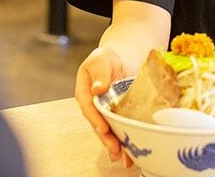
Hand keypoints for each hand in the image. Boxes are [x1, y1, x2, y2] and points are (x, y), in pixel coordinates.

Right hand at [74, 47, 132, 167]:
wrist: (121, 59)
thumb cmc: (106, 58)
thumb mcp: (100, 60)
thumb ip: (99, 73)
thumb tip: (97, 88)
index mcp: (84, 92)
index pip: (88, 107)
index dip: (95, 119)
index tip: (103, 127)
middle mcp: (94, 106)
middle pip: (98, 124)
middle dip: (106, 138)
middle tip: (114, 148)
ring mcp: (106, 112)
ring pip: (109, 130)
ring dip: (115, 143)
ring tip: (122, 156)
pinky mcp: (119, 115)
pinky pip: (120, 129)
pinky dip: (125, 140)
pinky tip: (129, 154)